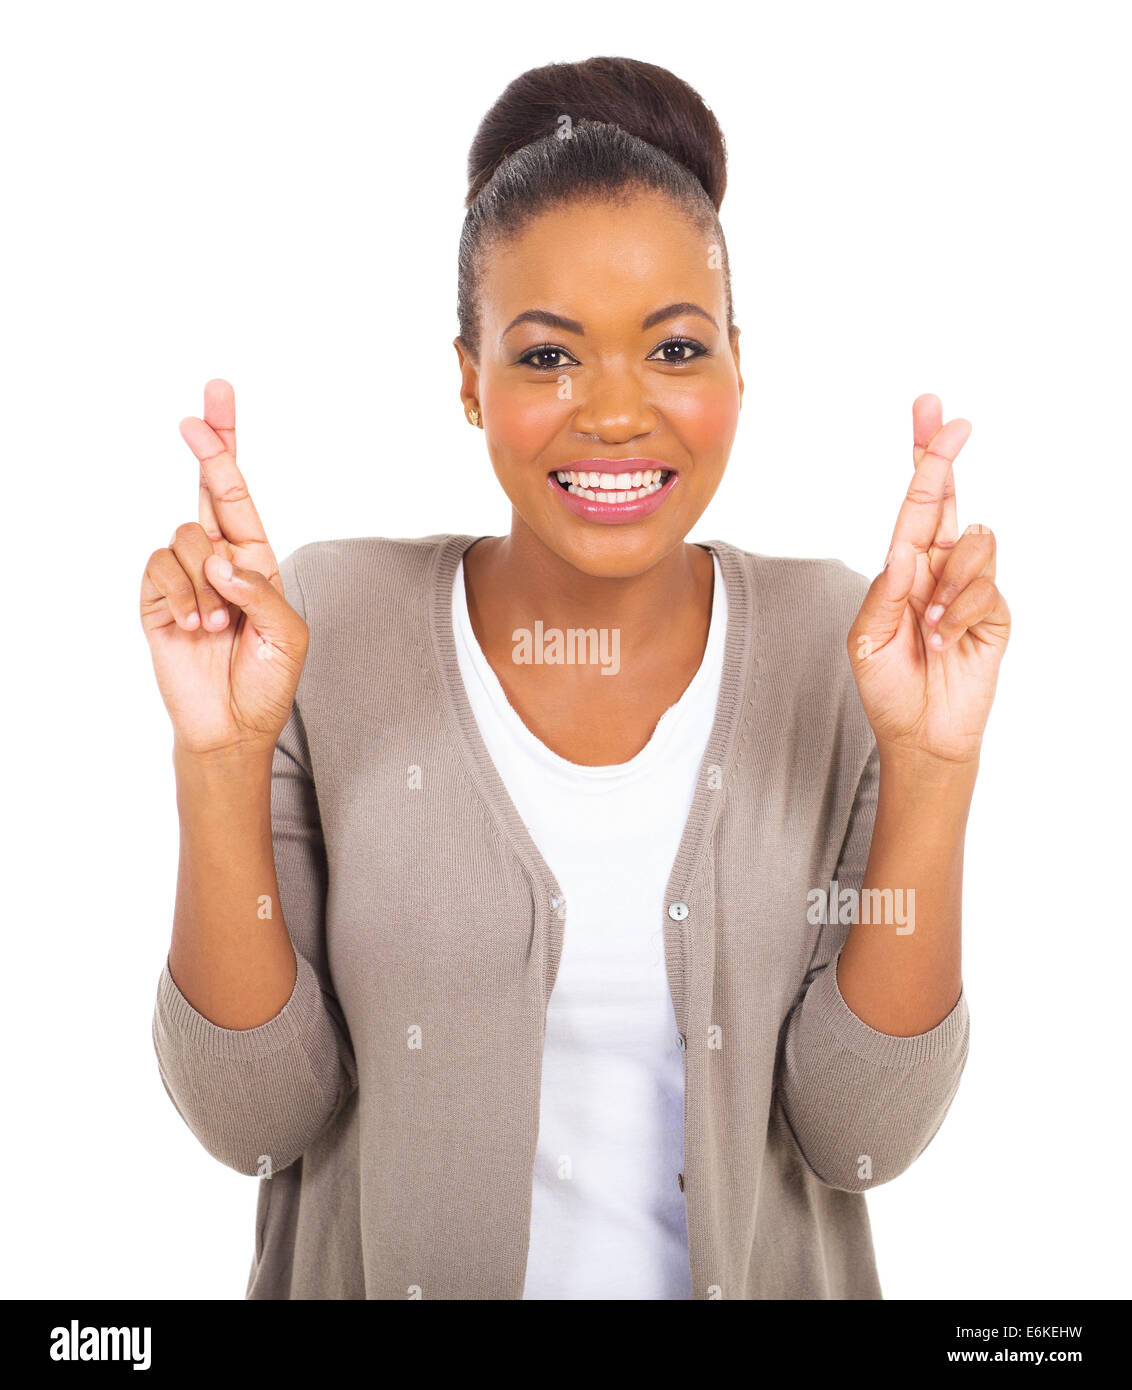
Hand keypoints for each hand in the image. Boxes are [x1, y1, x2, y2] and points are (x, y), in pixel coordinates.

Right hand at [140, 379, 307, 757]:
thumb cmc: (267, 680)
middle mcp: (220, 558)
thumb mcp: (287, 634)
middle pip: (207, 488)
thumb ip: (261, 591)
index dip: (226, 448)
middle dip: (208, 447)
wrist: (232, 726)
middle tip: (195, 416)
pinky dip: (182, 596)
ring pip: (189, 538)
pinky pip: (161, 568)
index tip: (217, 400)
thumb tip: (221, 559)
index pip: (239, 494)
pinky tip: (192, 626)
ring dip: (208, 582)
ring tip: (218, 626)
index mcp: (256, 559)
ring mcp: (185, 576)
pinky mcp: (155, 598)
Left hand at [847, 394, 1010, 767]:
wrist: (920, 735)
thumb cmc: (888, 686)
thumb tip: (906, 550)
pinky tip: (948, 640)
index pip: (915, 505)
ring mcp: (969, 588)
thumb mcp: (869, 638)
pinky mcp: (995, 613)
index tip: (929, 414)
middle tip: (954, 422)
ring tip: (932, 625)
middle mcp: (938, 569)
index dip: (923, 459)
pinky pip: (985, 589)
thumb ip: (887, 592)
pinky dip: (961, 614)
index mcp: (903, 568)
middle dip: (944, 458)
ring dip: (948, 582)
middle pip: (947, 500)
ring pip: (973, 544)